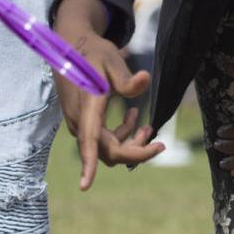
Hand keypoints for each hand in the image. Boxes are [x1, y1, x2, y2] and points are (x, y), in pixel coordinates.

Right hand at [52, 0, 164, 189]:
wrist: (73, 47)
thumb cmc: (94, 53)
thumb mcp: (112, 60)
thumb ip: (126, 77)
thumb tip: (145, 81)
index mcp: (87, 106)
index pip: (89, 140)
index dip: (88, 164)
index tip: (85, 186)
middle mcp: (79, 120)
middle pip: (106, 151)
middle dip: (134, 151)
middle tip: (160, 144)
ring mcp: (79, 124)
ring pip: (104, 148)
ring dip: (128, 143)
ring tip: (148, 128)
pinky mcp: (82, 122)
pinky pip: (101, 140)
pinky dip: (119, 135)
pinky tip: (132, 116)